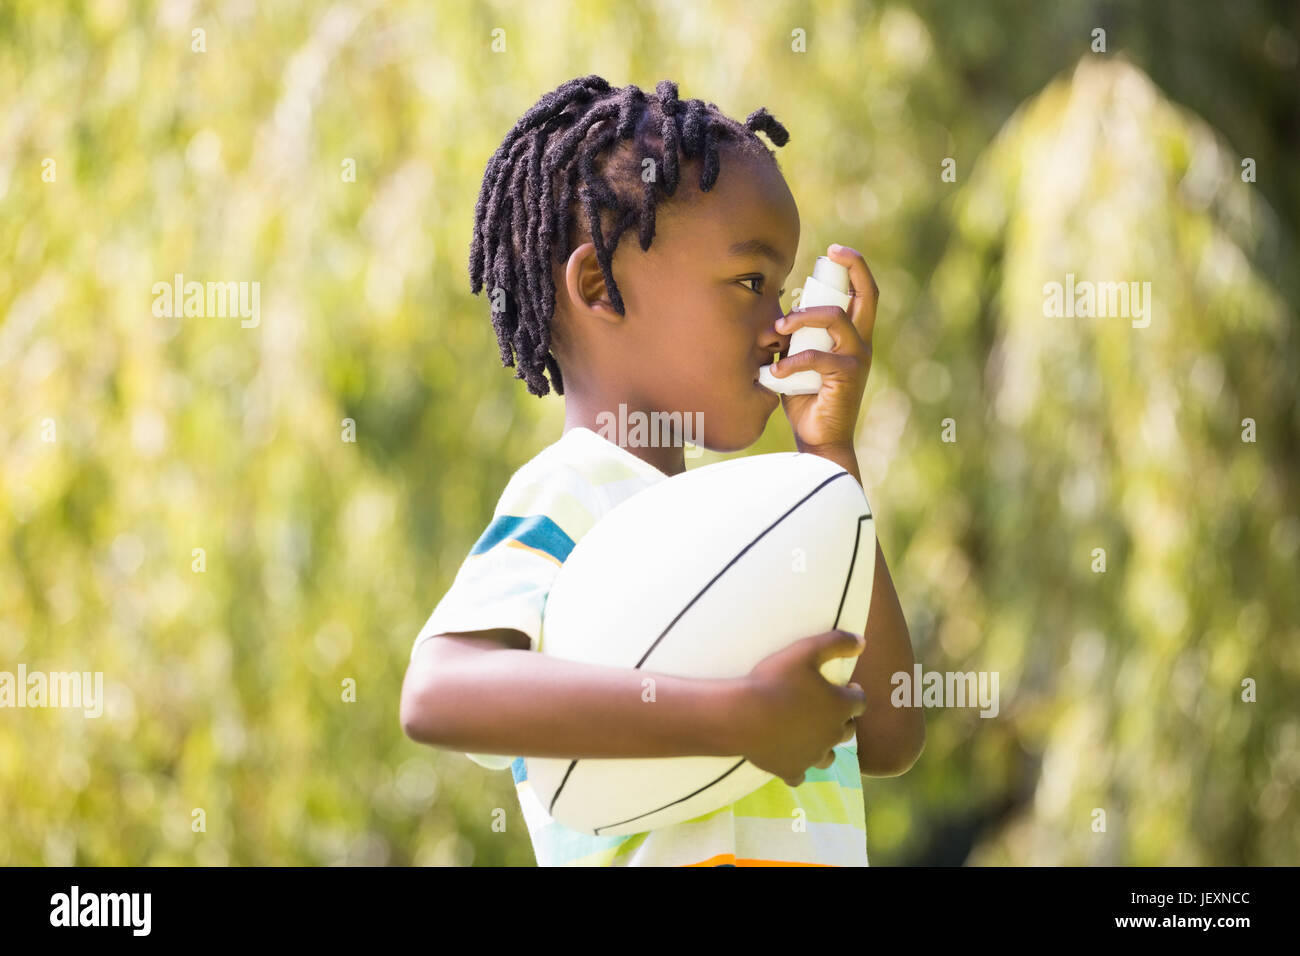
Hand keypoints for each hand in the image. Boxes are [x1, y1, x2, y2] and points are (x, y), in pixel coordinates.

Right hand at [730, 629, 868, 787]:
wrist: (742, 715)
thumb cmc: (774, 680)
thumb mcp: (806, 650)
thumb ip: (837, 642)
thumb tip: (863, 641)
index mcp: (839, 706)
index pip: (860, 702)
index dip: (854, 694)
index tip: (846, 688)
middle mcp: (832, 735)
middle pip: (848, 731)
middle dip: (842, 719)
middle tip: (827, 709)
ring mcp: (812, 756)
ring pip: (829, 757)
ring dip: (825, 746)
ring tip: (813, 735)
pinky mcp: (791, 770)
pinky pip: (801, 776)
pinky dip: (799, 768)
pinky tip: (791, 758)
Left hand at [770, 243, 879, 451]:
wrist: (818, 440)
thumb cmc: (806, 401)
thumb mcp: (797, 363)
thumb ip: (793, 340)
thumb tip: (775, 320)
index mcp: (852, 338)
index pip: (863, 295)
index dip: (854, 268)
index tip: (835, 251)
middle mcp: (861, 344)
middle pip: (867, 295)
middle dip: (853, 267)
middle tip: (830, 253)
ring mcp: (857, 359)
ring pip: (835, 318)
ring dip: (802, 317)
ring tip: (778, 327)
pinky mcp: (846, 376)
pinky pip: (816, 357)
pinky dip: (790, 363)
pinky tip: (774, 374)